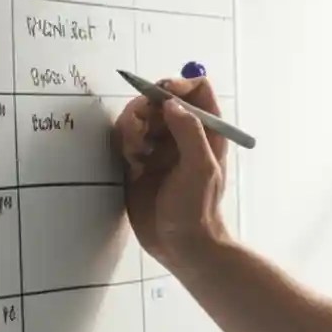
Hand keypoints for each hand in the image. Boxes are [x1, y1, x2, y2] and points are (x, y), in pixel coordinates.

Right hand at [113, 76, 230, 266]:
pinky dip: (124, 142)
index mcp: (207, 130)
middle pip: (160, 99)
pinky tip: (132, 163)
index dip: (178, 85)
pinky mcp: (139, 163)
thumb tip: (171, 103)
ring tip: (136, 151)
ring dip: (132, 126)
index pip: (196, 89)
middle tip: (140, 127)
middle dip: (146, 106)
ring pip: (140, 117)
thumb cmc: (197, 208)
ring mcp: (160, 148)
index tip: (160, 95)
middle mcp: (183, 134)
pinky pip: (126, 138)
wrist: (180, 246)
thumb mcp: (200, 168)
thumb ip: (190, 131)